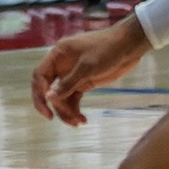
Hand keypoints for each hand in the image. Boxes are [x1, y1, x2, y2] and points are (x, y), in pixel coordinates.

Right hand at [30, 16, 150, 124]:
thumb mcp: (87, 66)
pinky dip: (76, 109)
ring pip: (62, 97)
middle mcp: (61, 66)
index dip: (39, 93)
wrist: (129, 46)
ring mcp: (72, 75)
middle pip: (49, 89)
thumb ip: (68, 83)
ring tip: (78, 123)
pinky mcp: (84, 83)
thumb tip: (48, 97)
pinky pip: (73, 99)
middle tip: (62, 119)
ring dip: (67, 111)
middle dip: (55, 106)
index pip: (40, 76)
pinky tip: (82, 119)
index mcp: (58, 55)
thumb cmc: (107, 49)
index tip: (47, 109)